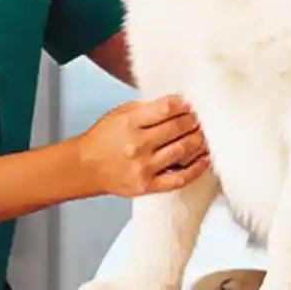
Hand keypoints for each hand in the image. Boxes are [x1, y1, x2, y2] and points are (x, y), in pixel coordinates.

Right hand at [74, 95, 210, 197]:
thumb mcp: (120, 113)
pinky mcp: (148, 185)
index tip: (191, 104)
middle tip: (202, 119)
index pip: (167, 108)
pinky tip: (204, 159)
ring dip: (199, 141)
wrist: (86, 167)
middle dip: (195, 121)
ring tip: (204, 135)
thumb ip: (147, 108)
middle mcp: (138, 145)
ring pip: (183, 150)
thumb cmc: (103, 138)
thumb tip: (177, 103)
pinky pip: (180, 177)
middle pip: (179, 128)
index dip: (184, 104)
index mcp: (130, 123)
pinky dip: (197, 168)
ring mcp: (144, 167)